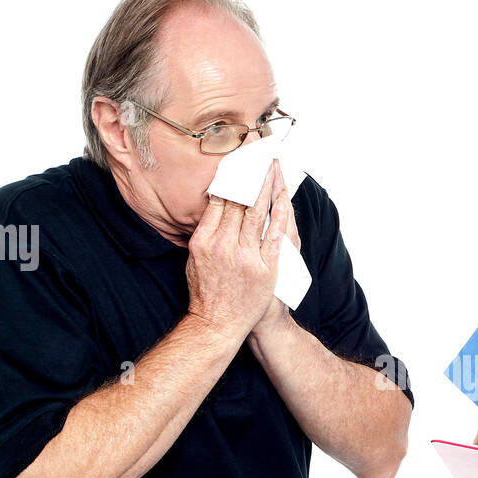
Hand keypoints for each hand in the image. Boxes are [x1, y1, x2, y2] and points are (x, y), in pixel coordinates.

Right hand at [185, 159, 288, 338]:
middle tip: (258, 151)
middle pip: (238, 200)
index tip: (238, 157)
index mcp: (203, 240)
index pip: (219, 199)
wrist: (217, 326)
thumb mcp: (194, 260)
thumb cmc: (206, 293)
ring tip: (272, 165)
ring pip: (256, 211)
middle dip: (250, 172)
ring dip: (266, 184)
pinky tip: (283, 195)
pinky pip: (274, 234)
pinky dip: (279, 212)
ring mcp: (245, 256)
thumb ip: (203, 234)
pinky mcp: (265, 267)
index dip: (231, 175)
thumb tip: (213, 208)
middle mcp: (223, 245)